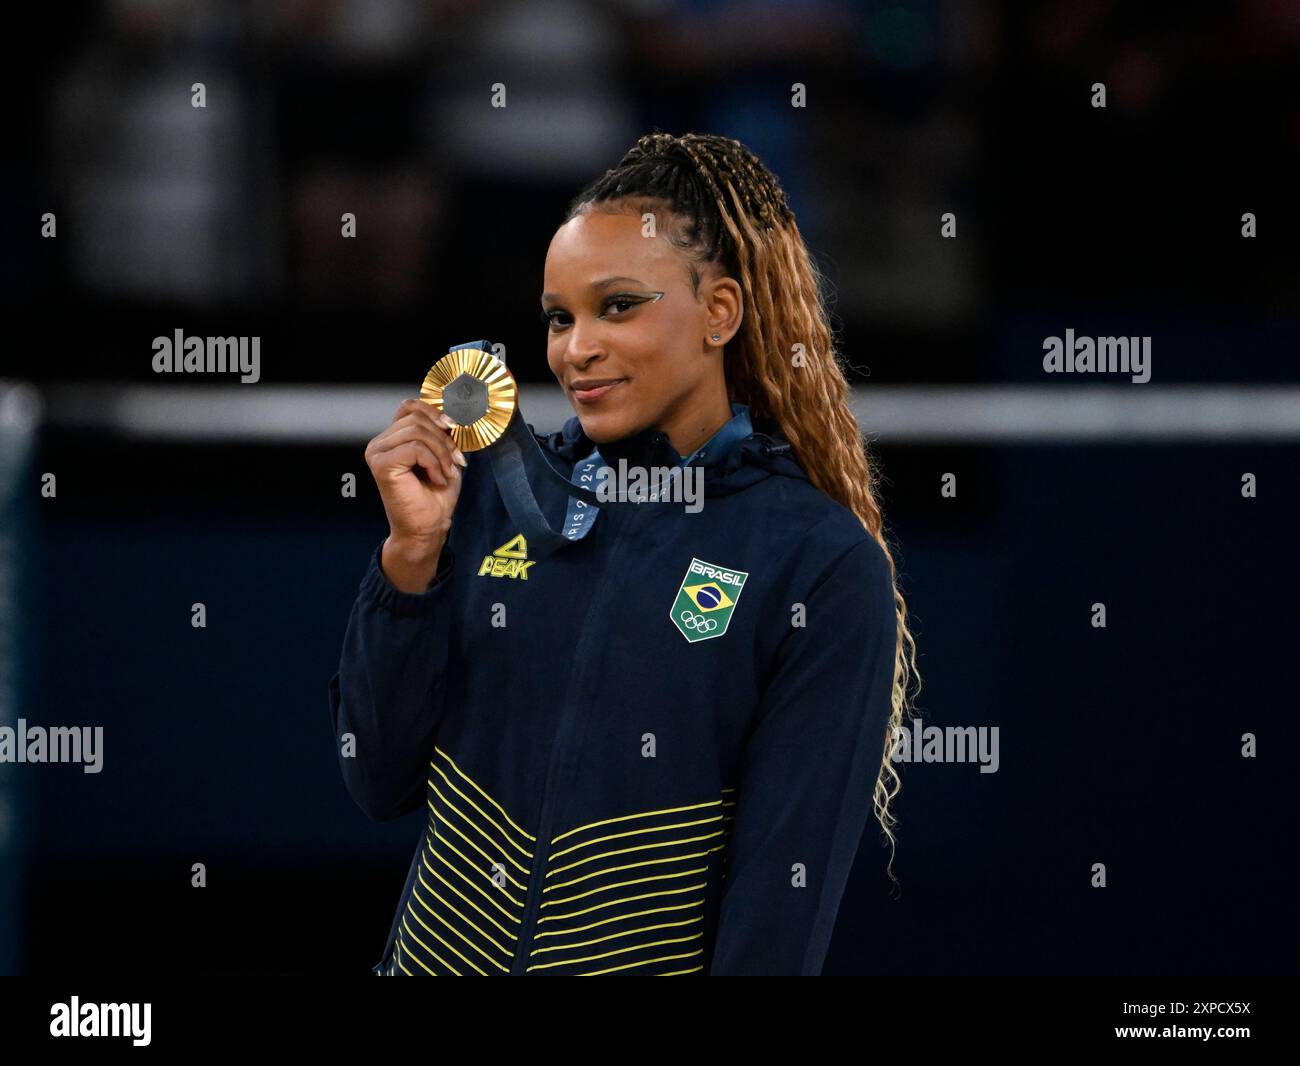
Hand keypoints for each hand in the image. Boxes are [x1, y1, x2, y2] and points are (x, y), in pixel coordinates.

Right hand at [365, 399, 467, 563]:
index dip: (436, 412)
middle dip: (444, 439)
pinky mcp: (381, 464)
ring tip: (446, 472)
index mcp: (392, 437)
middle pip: (417, 418)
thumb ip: (442, 431)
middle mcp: (380, 442)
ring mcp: (377, 452)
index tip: (456, 429)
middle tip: (456, 461)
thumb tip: (453, 410)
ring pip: (417, 431)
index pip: (411, 406)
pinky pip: (414, 448)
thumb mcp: (444, 455)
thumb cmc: (436, 495)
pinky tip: (436, 479)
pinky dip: (433, 462)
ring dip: (441, 452)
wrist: (427, 528)